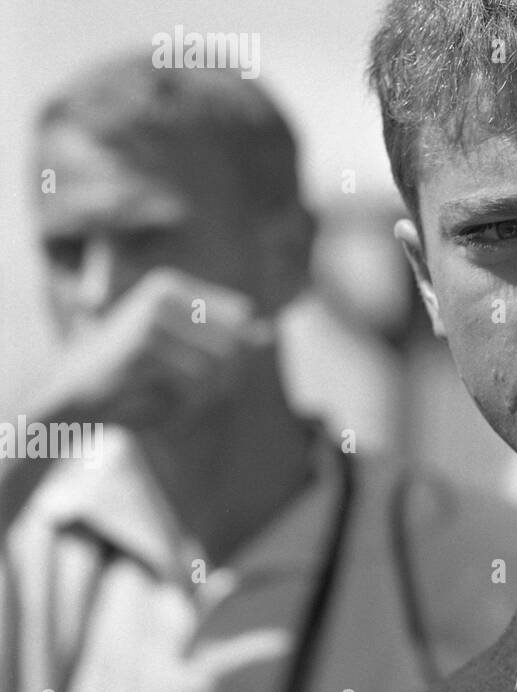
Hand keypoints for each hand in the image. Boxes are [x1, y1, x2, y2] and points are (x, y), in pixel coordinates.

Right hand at [29, 267, 275, 431]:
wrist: (70, 399)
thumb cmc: (130, 378)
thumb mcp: (181, 356)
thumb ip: (226, 343)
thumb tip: (270, 334)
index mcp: (173, 286)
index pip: (239, 316)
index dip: (236, 350)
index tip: (210, 372)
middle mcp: (164, 291)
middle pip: (234, 339)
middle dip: (226, 375)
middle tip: (198, 396)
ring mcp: (152, 314)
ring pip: (220, 361)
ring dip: (207, 392)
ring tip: (181, 402)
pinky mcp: (143, 343)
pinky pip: (196, 378)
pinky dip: (190, 400)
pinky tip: (166, 405)